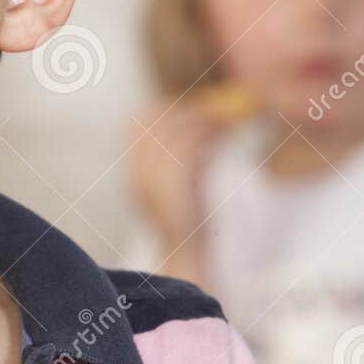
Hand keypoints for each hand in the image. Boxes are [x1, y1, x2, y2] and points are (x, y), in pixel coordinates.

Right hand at [127, 95, 221, 255]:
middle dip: (189, 110)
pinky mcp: (174, 183)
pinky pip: (190, 144)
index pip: (140, 122)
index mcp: (134, 171)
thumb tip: (206, 120)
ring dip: (204, 119)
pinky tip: (227, 133)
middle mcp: (137, 171)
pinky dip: (210, 133)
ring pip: (176, 129)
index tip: (197, 109)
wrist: (188, 255)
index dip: (168, 109)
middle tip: (218, 109)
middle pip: (157, 120)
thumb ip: (184, 155)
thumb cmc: (189, 220)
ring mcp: (152, 177)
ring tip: (228, 120)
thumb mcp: (181, 183)